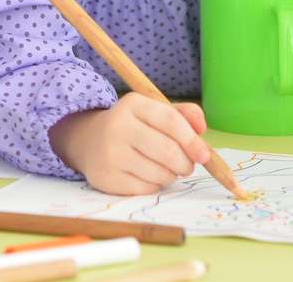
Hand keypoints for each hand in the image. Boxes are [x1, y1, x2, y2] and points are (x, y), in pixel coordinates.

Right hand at [49, 93, 209, 194]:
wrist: (88, 140)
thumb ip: (183, 115)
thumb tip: (202, 128)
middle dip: (185, 163)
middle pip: (168, 151)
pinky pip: (147, 188)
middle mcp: (118, 126)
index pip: (171, 121)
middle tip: (187, 166)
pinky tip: (148, 175)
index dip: (192, 140)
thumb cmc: (132, 126)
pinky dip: (156, 185)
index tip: (204, 155)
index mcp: (133, 104)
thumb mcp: (153, 111)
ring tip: (165, 168)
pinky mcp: (106, 178)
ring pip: (160, 173)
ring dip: (171, 175)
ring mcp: (110, 153)